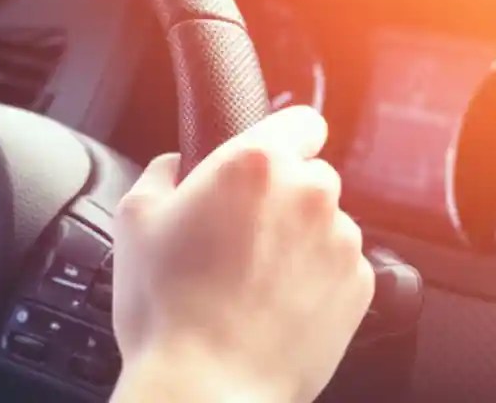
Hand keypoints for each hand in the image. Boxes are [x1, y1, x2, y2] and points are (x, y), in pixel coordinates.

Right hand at [110, 106, 373, 402]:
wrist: (207, 388)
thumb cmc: (168, 309)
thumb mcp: (135, 221)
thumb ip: (161, 173)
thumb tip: (174, 166)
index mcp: (256, 163)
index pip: (300, 119)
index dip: (282, 138)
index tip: (266, 162)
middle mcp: (309, 193)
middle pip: (311, 175)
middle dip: (283, 197)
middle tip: (241, 234)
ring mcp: (341, 241)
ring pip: (327, 223)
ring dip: (301, 240)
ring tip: (256, 280)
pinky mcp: (360, 286)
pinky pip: (341, 267)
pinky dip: (317, 280)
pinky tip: (278, 305)